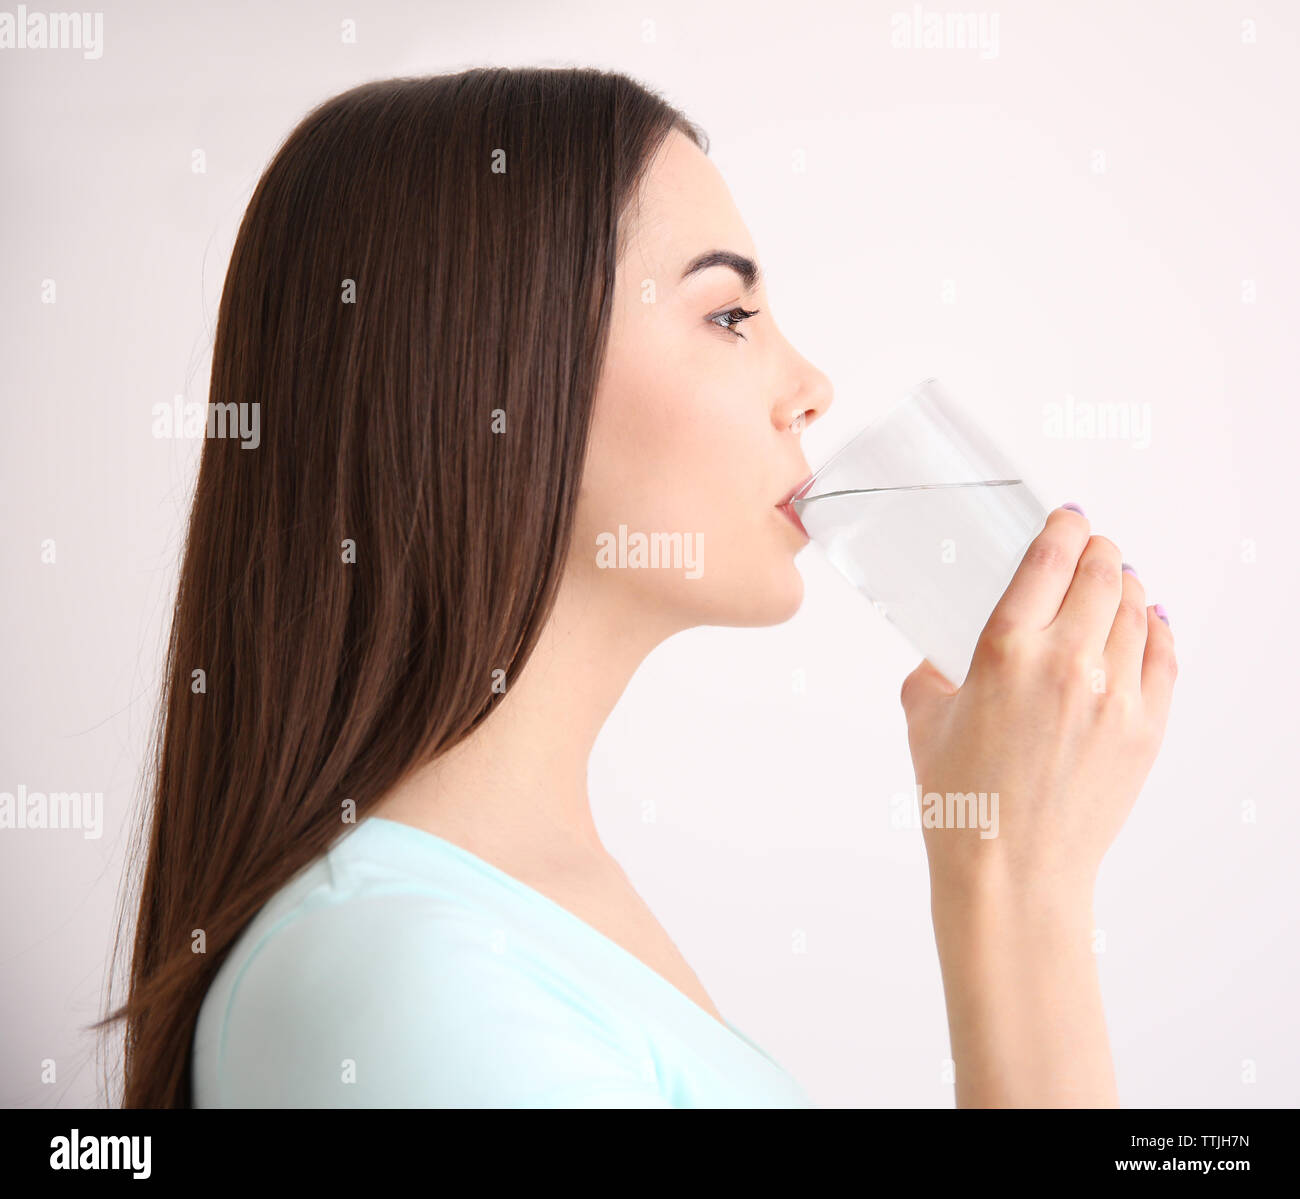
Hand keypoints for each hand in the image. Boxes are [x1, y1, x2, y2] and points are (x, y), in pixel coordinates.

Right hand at [899, 504, 1177, 904]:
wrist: (1011, 873)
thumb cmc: (961, 803)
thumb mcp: (924, 721)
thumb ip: (931, 673)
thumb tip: (944, 658)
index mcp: (1005, 652)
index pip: (1049, 559)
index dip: (1063, 526)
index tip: (1067, 517)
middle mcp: (1066, 663)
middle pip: (1103, 573)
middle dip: (1098, 550)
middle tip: (1090, 546)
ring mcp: (1115, 696)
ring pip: (1136, 609)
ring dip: (1126, 584)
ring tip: (1115, 581)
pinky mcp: (1145, 729)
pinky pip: (1164, 656)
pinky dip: (1156, 629)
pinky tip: (1147, 621)